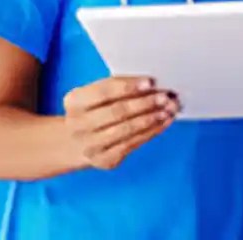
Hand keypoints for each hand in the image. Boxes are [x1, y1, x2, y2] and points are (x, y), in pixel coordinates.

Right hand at [62, 76, 179, 169]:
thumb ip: (117, 87)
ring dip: (151, 118)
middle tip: (165, 96)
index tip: (150, 82)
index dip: (128, 87)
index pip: (103, 92)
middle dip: (144, 103)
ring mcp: (91, 145)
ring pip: (126, 130)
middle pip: (116, 112)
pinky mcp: (105, 160)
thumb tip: (151, 83)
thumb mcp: (93, 95)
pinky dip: (152, 132)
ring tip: (169, 109)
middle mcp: (78, 125)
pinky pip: (132, 144)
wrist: (74, 144)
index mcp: (74, 102)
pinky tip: (164, 122)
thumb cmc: (92, 111)